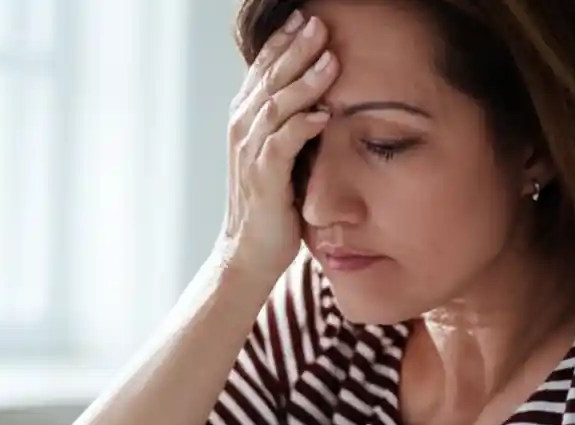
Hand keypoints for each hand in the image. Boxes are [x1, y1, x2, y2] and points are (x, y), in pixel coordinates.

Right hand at [218, 10, 339, 282]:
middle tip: (320, 25)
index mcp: (246, 119)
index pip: (263, 69)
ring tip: (331, 61)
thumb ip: (288, 122)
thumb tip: (317, 94)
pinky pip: (282, 145)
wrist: (249, 251)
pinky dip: (302, 126)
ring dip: (304, 82)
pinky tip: (324, 114)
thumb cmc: (270, 202)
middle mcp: (243, 130)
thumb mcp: (277, 153)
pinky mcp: (264, 179)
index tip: (306, 17)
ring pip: (276, 106)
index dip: (283, 42)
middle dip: (296, 50)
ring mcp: (251, 154)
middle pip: (270, 79)